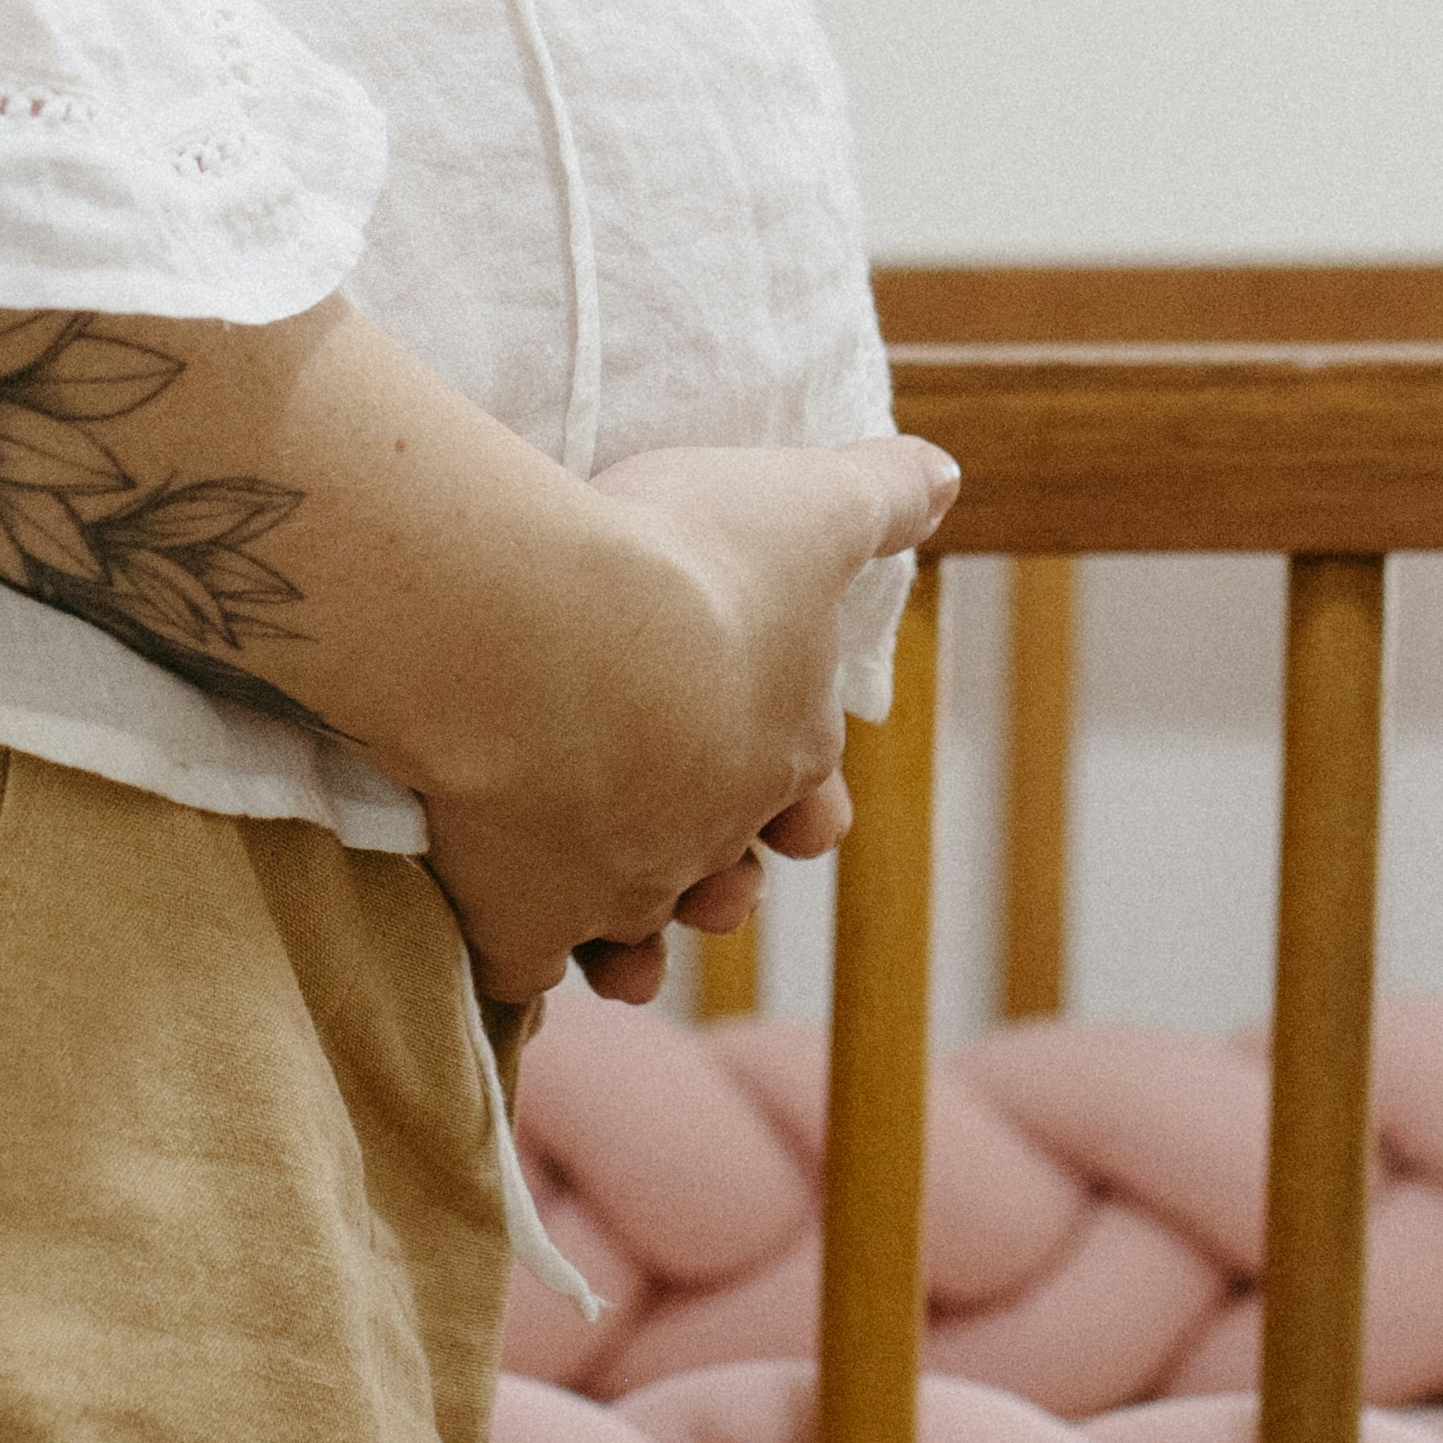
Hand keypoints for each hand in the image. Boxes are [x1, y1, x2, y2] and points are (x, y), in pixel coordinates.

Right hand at [415, 435, 954, 1004]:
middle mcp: (712, 835)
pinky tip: (495, 927)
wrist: (544, 638)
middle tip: (679, 841)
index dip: (796, 800)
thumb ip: (880, 494)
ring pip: (636, 938)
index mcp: (784, 750)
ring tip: (604, 917)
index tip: (780, 792)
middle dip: (714, 874)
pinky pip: (524, 968)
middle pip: (725, 881)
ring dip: (627, 933)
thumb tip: (947, 474)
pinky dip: (515, 956)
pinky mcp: (524, 921)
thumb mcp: (804, 503)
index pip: (811, 804)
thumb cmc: (684, 561)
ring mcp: (618, 888)